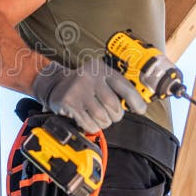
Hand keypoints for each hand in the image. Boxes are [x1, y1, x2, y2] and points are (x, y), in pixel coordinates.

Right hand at [31, 59, 146, 133]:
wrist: (55, 84)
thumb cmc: (83, 85)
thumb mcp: (99, 79)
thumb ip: (116, 89)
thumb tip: (138, 106)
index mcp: (101, 69)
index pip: (124, 87)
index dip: (136, 101)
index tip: (141, 110)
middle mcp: (90, 77)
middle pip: (114, 105)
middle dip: (115, 115)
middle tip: (110, 114)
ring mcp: (78, 90)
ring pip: (102, 117)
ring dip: (103, 122)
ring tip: (97, 117)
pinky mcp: (70, 103)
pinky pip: (89, 123)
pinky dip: (91, 126)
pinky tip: (87, 119)